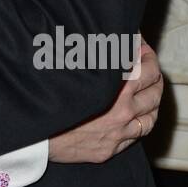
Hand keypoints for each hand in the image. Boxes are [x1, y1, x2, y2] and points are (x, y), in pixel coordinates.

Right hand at [49, 35, 162, 163]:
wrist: (33, 137)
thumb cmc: (48, 98)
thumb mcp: (73, 69)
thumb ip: (95, 55)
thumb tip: (108, 37)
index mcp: (114, 89)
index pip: (145, 67)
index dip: (145, 52)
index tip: (139, 44)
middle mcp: (121, 112)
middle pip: (154, 91)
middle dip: (154, 73)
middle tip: (148, 62)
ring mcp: (118, 133)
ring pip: (151, 117)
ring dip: (153, 100)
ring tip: (150, 90)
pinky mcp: (110, 149)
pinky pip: (137, 137)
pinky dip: (141, 123)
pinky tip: (136, 115)